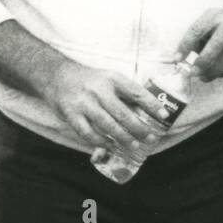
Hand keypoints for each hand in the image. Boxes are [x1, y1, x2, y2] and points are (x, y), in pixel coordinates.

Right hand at [44, 60, 170, 152]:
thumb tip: (148, 110)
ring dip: (123, 138)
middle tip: (151, 138)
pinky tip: (111, 146)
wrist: (58, 76)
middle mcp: (99, 90)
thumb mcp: (110, 78)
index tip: (164, 115)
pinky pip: (88, 133)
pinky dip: (101, 142)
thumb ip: (125, 92)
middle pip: (123, 113)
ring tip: (135, 146)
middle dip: (139, 128)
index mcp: (113, 79)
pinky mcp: (71, 115)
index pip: (136, 92)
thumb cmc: (91, 80)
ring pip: (108, 125)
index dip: (152, 104)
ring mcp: (84, 103)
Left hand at [176, 8, 222, 80]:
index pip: (197, 31)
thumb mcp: (206, 24)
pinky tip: (218, 73)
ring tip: (204, 76)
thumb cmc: (219, 26)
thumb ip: (194, 39)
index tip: (177, 60)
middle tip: (193, 73)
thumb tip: (180, 60)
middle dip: (203, 63)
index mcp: (214, 16)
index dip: (185, 46)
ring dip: (214, 71)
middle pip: (216, 46)